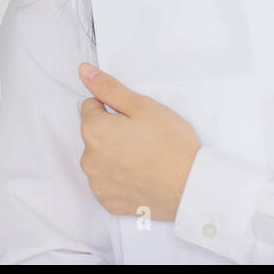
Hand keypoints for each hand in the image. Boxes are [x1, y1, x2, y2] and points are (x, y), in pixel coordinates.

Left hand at [78, 62, 201, 221]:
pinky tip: (141, 175)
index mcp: (93, 130)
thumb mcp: (142, 106)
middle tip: (143, 137)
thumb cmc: (170, 143)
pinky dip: (120, 178)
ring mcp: (97, 184)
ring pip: (100, 159)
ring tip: (144, 157)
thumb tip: (83, 71)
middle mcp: (88, 159)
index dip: (115, 108)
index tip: (135, 118)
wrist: (190, 185)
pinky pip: (107, 182)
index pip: (91, 107)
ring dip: (115, 155)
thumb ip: (108, 87)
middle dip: (113, 132)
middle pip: (94, 134)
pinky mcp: (108, 201)